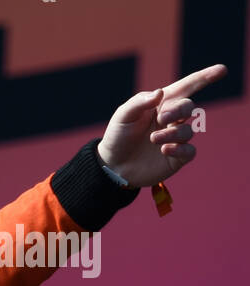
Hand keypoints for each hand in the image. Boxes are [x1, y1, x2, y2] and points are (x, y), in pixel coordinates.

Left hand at [96, 64, 226, 187]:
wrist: (112, 166)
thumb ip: (140, 102)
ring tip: (154, 139)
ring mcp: (175, 138)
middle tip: (161, 118)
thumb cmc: (118, 137)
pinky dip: (180, 149)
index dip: (204, 78)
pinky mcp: (177, 157)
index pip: (186, 88)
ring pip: (188, 131)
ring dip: (172, 133)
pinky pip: (189, 151)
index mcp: (161, 105)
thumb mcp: (123, 116)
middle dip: (178, 110)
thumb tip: (160, 93)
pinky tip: (165, 149)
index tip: (221, 70)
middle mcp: (172, 120)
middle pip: (188, 107)